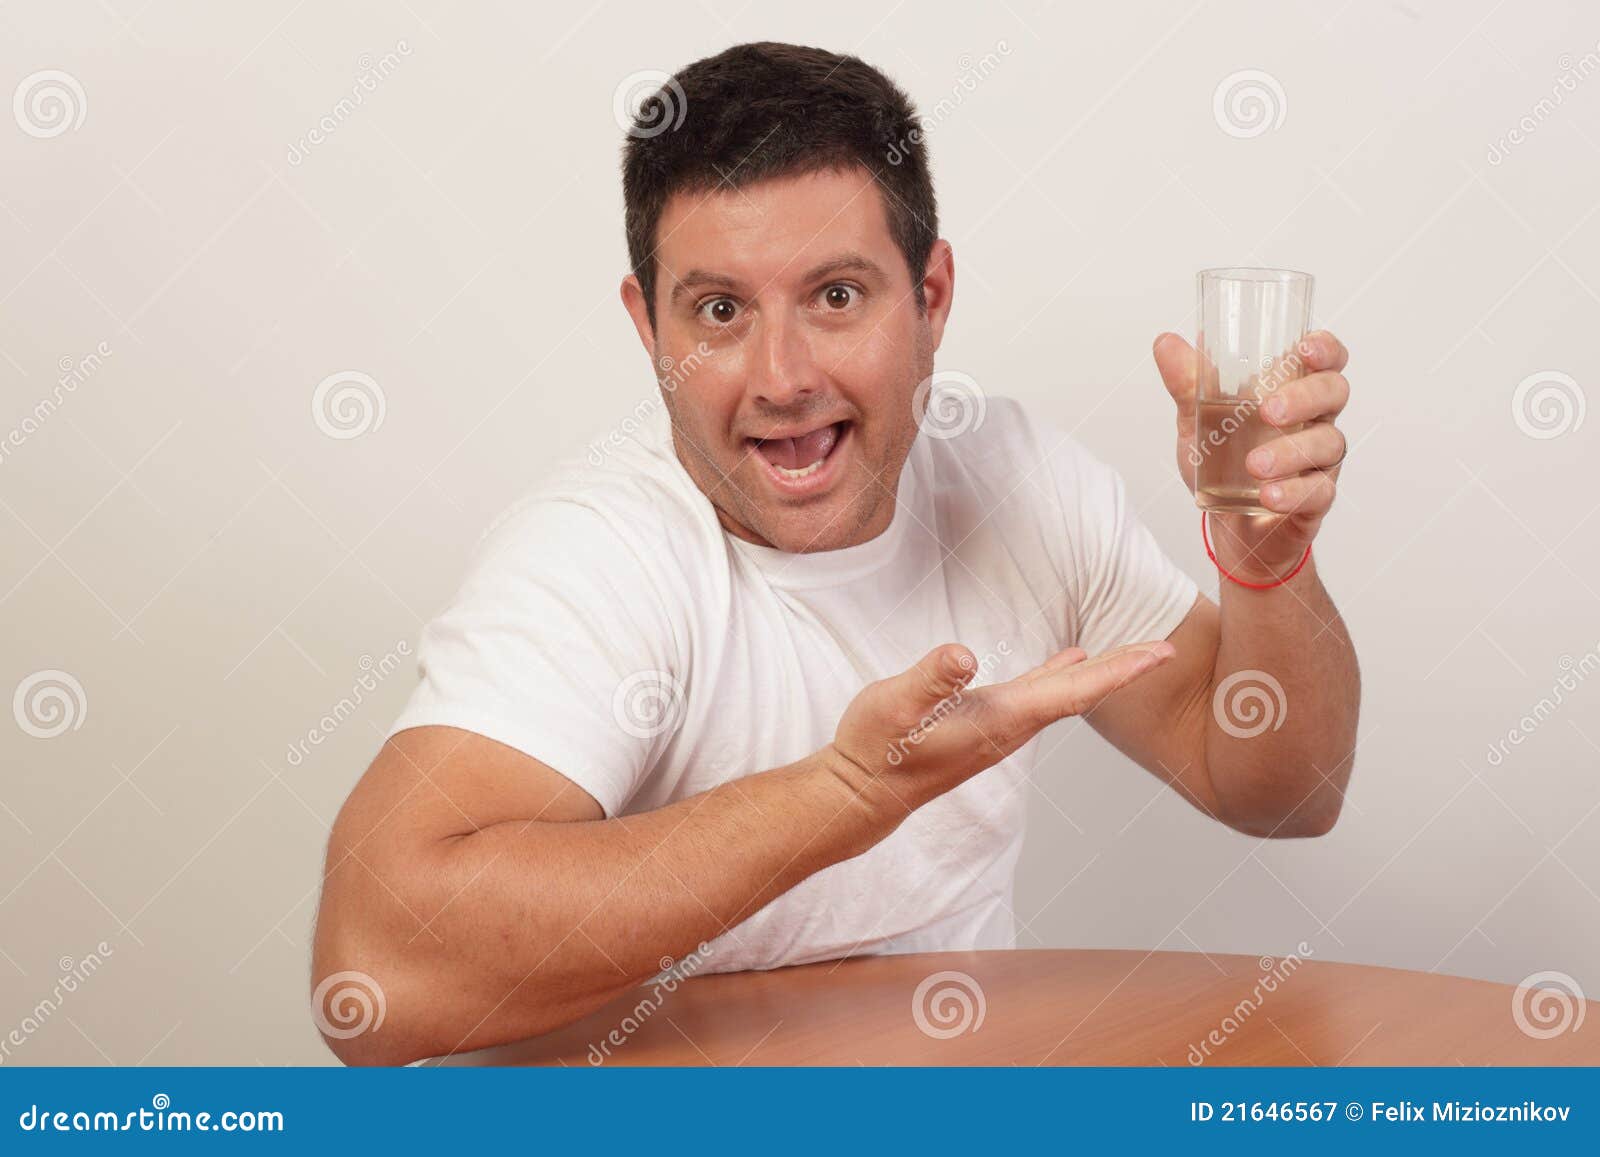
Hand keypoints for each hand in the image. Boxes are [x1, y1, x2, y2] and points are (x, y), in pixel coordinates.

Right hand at [827, 638, 1174, 816]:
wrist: (863, 793)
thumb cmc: (876, 750)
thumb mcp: (895, 705)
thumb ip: (930, 681)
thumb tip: (963, 656)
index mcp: (1001, 718)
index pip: (1074, 693)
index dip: (1119, 671)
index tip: (1160, 654)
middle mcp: (1011, 726)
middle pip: (1081, 694)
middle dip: (1125, 669)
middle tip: (1168, 646)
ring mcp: (1000, 727)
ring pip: (1064, 695)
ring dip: (1102, 673)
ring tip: (1133, 650)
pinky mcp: (985, 723)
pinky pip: (1040, 695)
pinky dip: (1064, 675)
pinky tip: (1070, 660)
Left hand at [1153, 329, 1349, 583]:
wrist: (1227, 527)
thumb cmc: (1223, 463)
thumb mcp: (1198, 422)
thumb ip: (1186, 384)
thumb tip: (1164, 341)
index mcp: (1295, 393)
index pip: (1327, 361)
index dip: (1326, 349)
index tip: (1306, 348)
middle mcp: (1316, 422)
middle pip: (1334, 393)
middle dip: (1304, 397)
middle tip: (1267, 410)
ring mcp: (1320, 461)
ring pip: (1329, 444)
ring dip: (1291, 451)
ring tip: (1254, 463)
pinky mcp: (1316, 499)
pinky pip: (1319, 491)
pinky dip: (1293, 492)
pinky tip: (1268, 495)